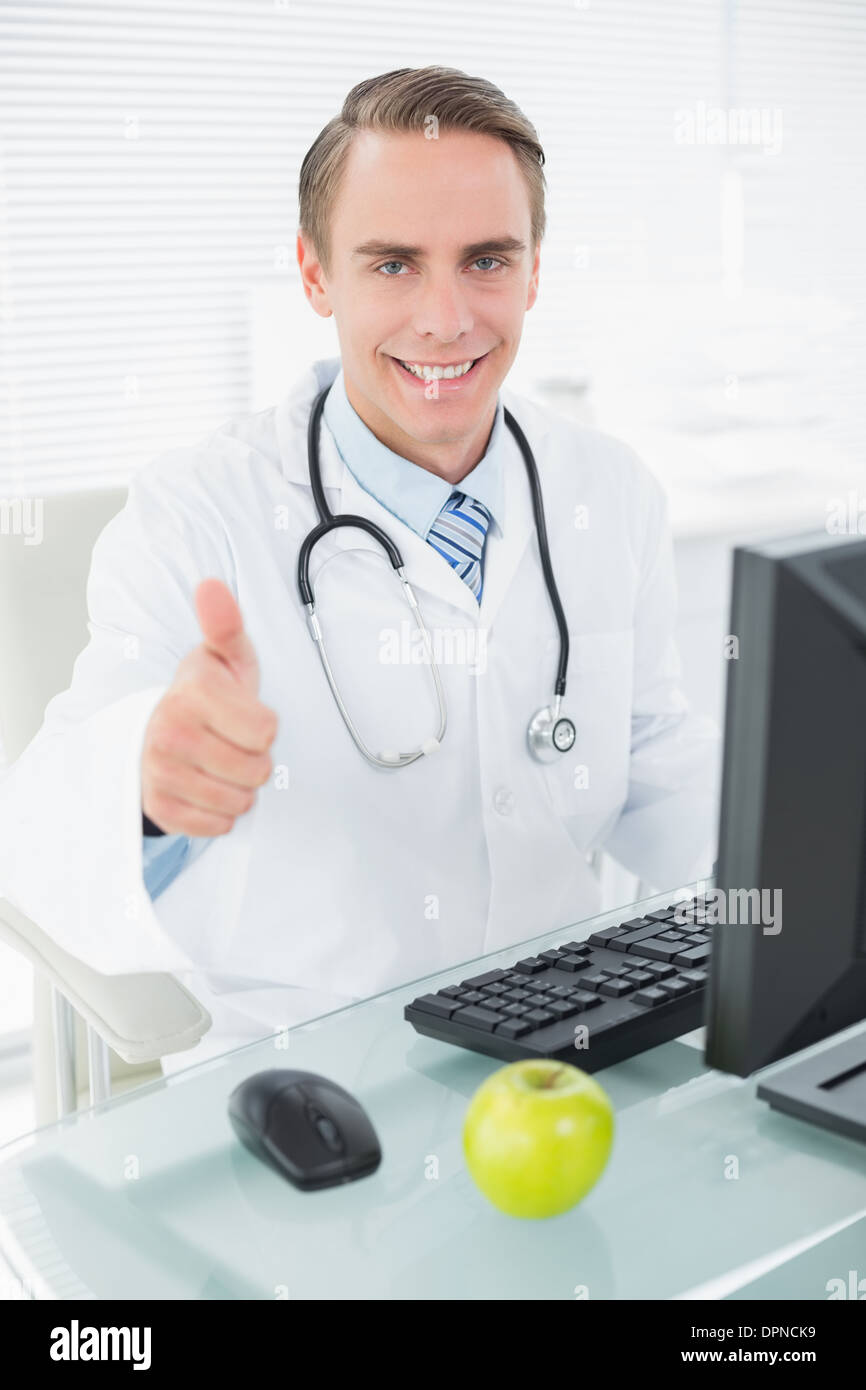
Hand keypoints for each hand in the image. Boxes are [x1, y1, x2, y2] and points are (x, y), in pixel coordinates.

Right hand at [141, 579, 277, 835]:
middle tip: (230, 743)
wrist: (155, 734)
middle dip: (254, 760)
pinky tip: (205, 788)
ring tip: (218, 765)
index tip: (242, 715)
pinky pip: (217, 826)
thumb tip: (212, 586)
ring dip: (238, 788)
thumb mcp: (223, 658)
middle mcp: (169, 731)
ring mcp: (159, 772)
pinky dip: (219, 813)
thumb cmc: (206, 695)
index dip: (265, 727)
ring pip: (239, 801)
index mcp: (192, 692)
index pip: (267, 732)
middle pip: (257, 771)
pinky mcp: (159, 807)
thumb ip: (225, 625)